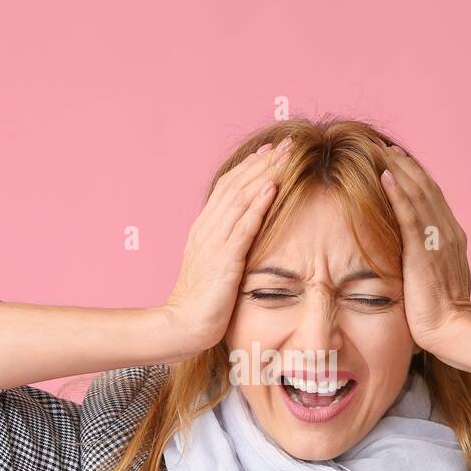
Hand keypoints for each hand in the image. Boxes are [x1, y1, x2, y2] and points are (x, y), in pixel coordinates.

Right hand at [162, 138, 293, 353]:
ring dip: (265, 173)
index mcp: (204, 229)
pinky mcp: (224, 261)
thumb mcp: (214, 267)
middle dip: (263, 162)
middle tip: (287, 143)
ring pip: (241, 198)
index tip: (272, 151)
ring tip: (286, 155)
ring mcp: (214, 243)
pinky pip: (243, 227)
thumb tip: (246, 237)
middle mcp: (207, 229)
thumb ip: (227, 247)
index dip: (250, 167)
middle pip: (236, 185)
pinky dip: (258, 204)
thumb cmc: (202, 303)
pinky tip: (273, 187)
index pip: (228, 187)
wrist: (183, 326)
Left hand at [379, 144, 470, 361]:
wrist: (453, 332)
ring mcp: (438, 240)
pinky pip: (409, 214)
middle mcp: (448, 233)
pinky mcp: (423, 251)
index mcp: (451, 239)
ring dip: (399, 169)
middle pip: (426, 189)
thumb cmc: (440, 316)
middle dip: (406, 165)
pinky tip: (385, 175)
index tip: (398, 161)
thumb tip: (407, 258)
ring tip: (381, 150)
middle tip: (386, 146)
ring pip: (418, 194)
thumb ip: (424, 263)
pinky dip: (397, 192)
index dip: (416, 177)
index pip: (433, 199)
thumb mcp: (433, 281)